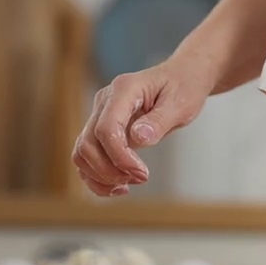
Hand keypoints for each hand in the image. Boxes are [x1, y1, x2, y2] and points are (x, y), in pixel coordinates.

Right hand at [70, 59, 210, 196]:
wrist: (183, 77)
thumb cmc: (183, 87)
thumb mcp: (181, 104)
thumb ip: (159, 120)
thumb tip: (138, 137)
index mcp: (124, 89)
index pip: (106, 128)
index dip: (119, 156)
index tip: (141, 173)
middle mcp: (105, 101)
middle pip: (87, 143)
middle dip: (109, 170)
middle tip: (141, 178)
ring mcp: (100, 115)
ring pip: (81, 153)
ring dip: (100, 176)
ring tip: (129, 184)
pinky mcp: (102, 130)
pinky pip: (87, 158)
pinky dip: (97, 177)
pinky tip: (119, 187)